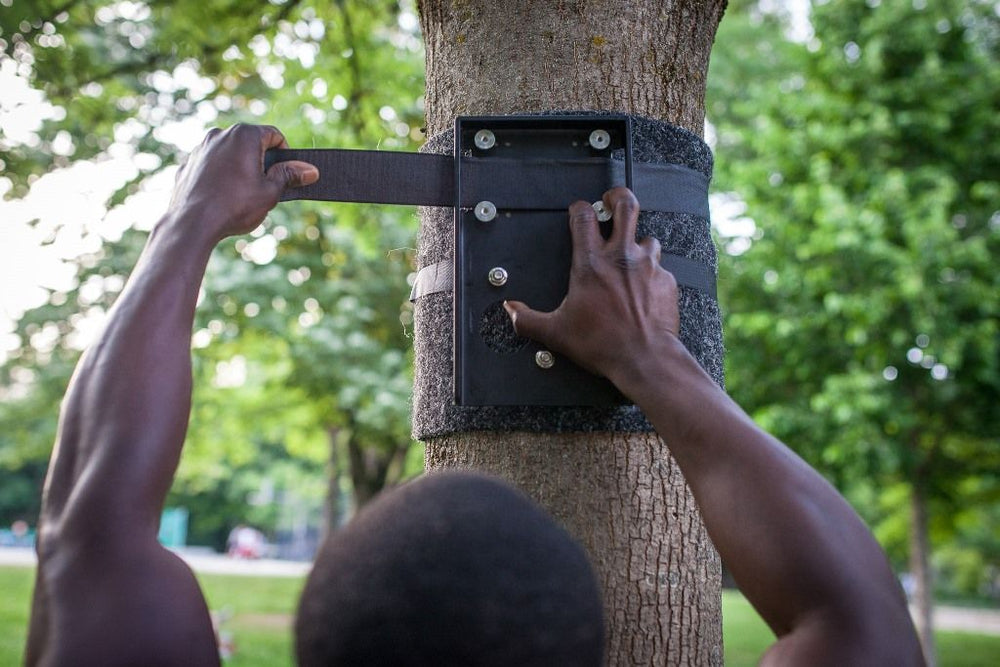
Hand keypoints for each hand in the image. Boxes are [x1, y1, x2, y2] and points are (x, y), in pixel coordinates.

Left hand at [167, 124, 318, 239]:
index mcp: (244, 135)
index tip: (286, 174)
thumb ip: (290, 176)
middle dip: (262, 161)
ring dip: (240, 168)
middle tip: (266, 186)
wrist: (192, 223)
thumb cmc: (234, 206)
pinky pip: (212, 165)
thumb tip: (310, 170)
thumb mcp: (270, 192)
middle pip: (250, 142)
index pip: (274, 135)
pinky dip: (220, 175)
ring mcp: (201, 148)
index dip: (285, 154)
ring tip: (243, 195)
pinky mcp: (189, 163)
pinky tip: (223, 197)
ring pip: (229, 153)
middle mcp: (220, 134)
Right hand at [504, 187, 679, 386]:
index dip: (580, 208)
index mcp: (591, 263)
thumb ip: (528, 319)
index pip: (584, 217)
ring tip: (631, 257)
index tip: (578, 210)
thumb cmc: (602, 344)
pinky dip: (652, 274)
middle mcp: (621, 257)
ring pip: (647, 237)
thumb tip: (511, 310)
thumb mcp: (556, 333)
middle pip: (626, 206)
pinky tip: (646, 288)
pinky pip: (660, 267)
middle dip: (618, 197)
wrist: (645, 358)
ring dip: (638, 243)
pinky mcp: (666, 280)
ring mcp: (648, 266)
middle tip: (612, 201)